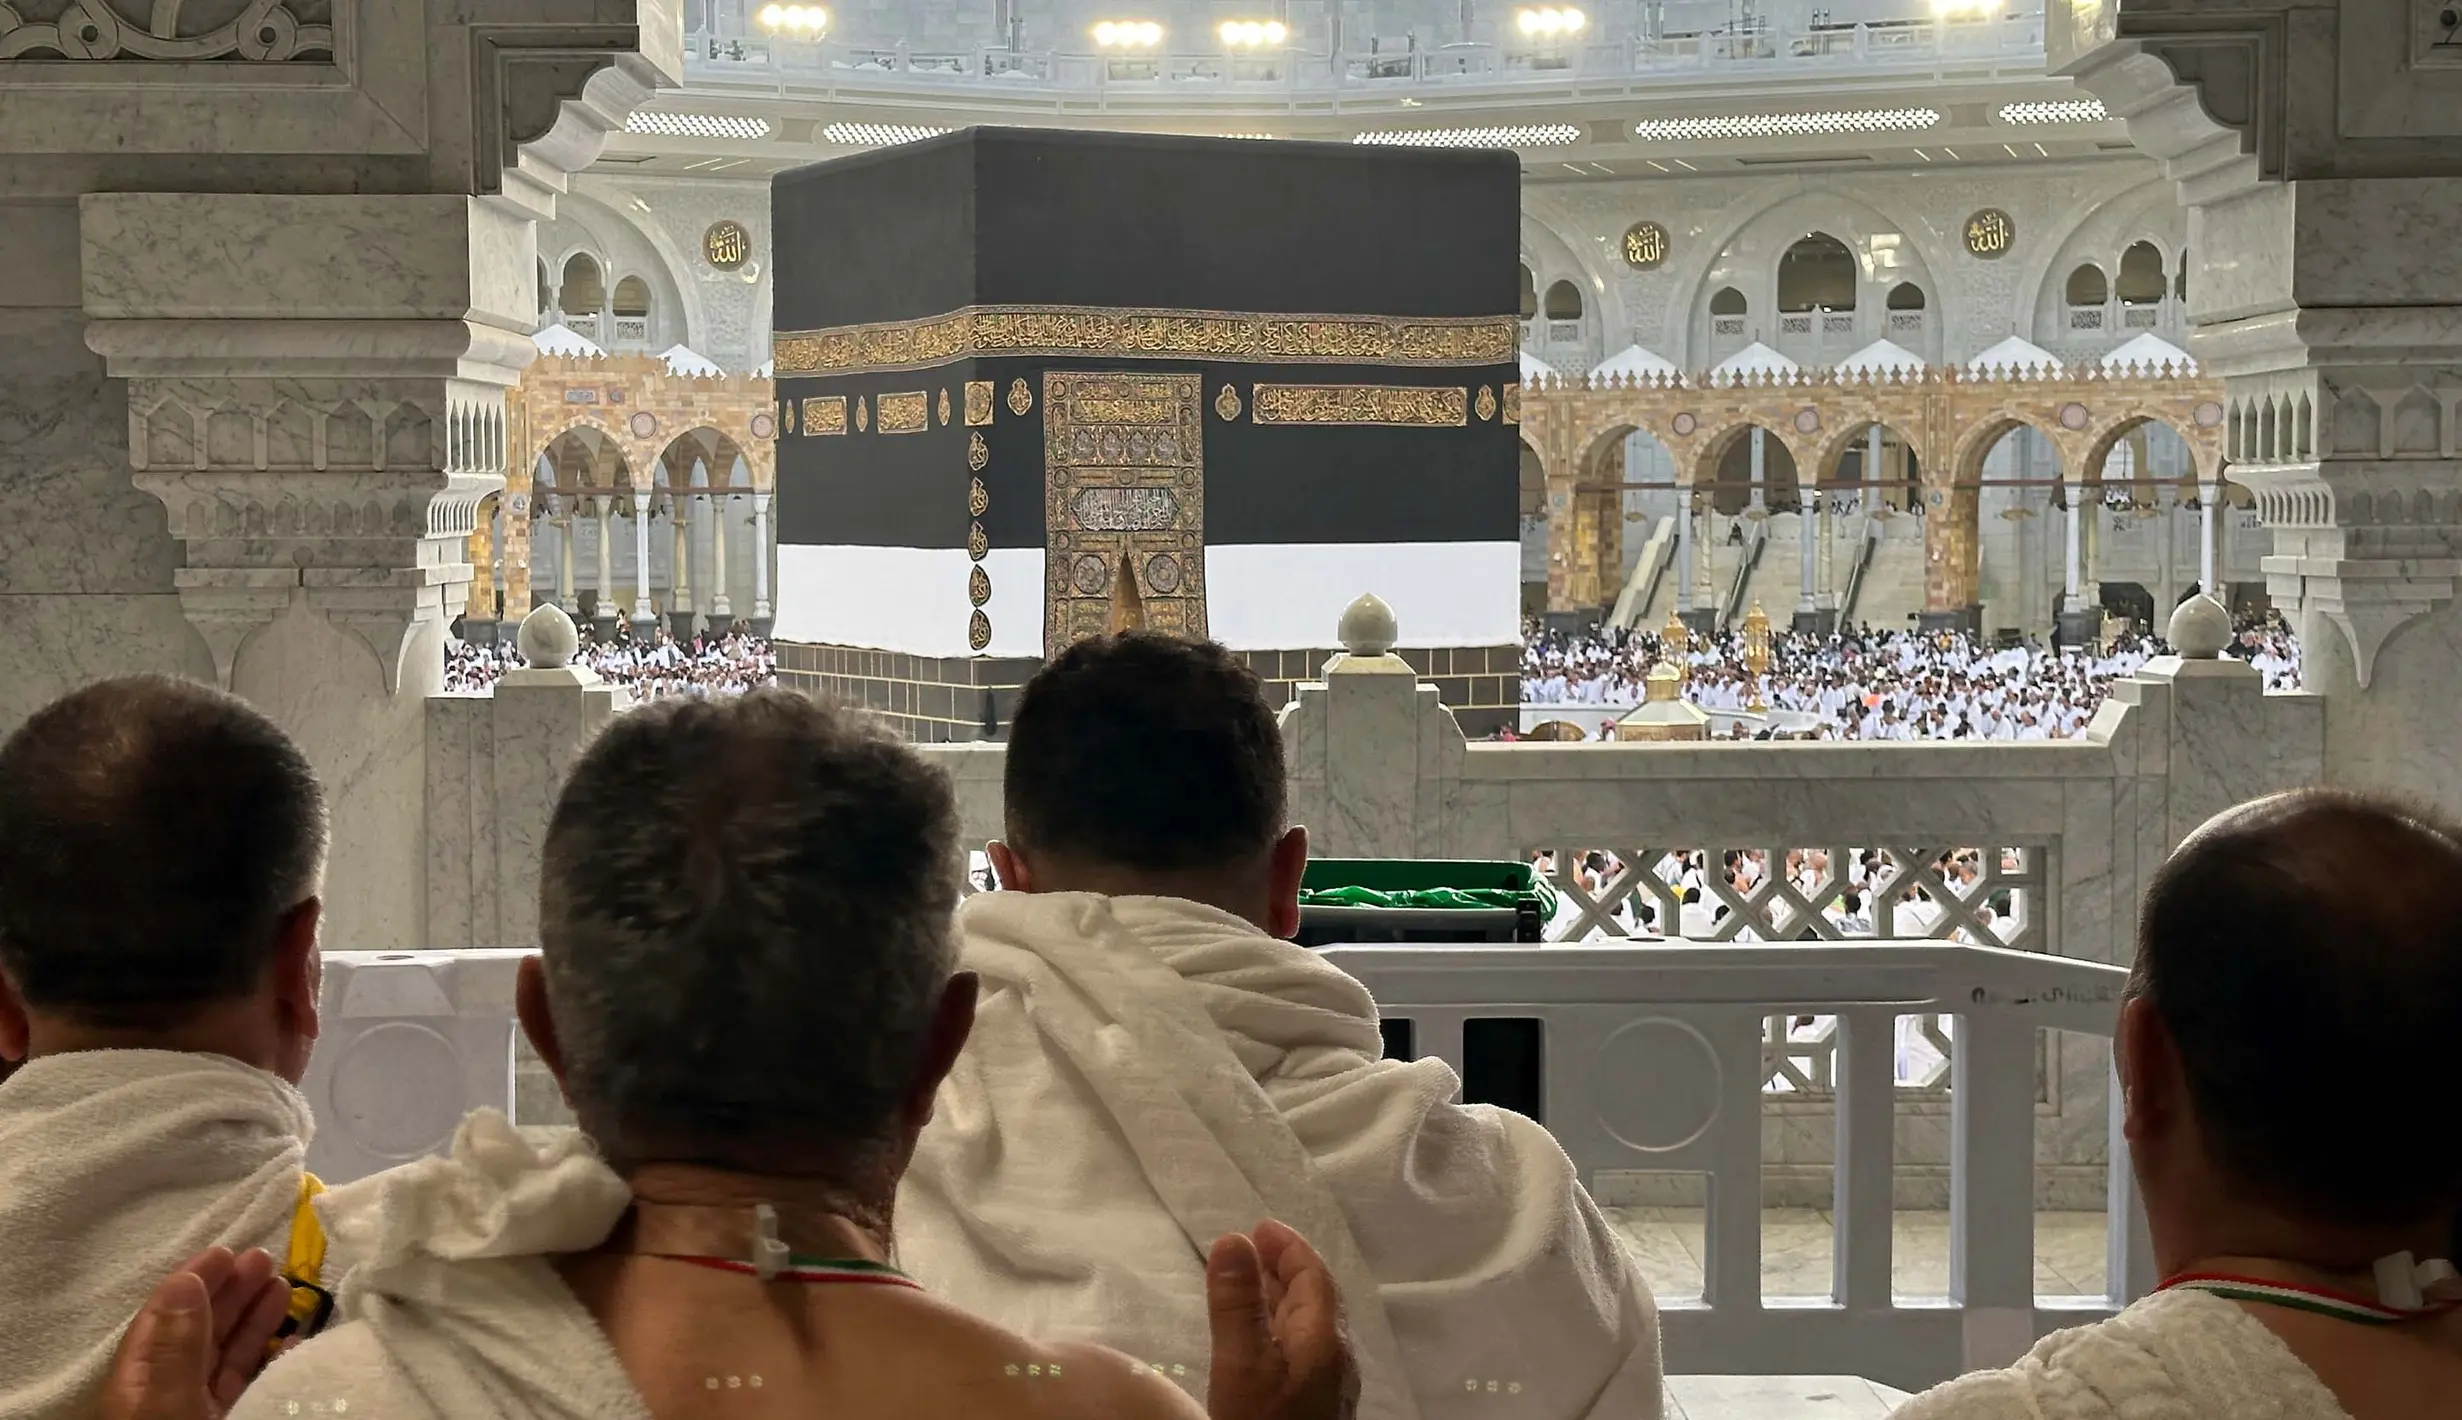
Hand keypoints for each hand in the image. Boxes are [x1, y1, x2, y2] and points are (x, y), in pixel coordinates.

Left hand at [98, 1246, 294, 1419]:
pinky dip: (269, 1356)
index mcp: (140, 1381)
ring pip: (225, 1353)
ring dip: (253, 1317)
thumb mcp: (167, 1400)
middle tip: (263, 1258)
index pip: (164, 1319)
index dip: (192, 1282)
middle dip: (230, 1292)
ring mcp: (197, 1408)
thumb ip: (176, 1346)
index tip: (225, 1251)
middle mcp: (167, 1390)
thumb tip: (185, 1279)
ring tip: (281, 1286)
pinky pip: (248, 1381)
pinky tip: (291, 1339)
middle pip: (199, 1331)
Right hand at [1204, 1220, 1358, 1419]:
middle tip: (1250, 1248)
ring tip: (1248, 1282)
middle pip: (1316, 1296)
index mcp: (1327, 1335)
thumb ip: (1237, 1304)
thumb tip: (1233, 1239)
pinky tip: (1259, 1335)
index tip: (1258, 1227)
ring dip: (1282, 1296)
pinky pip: (1303, 1344)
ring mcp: (1331, 1380)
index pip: (1314, 1275)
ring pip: (1309, 1323)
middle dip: (1284, 1267)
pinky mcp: (1319, 1400)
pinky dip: (1280, 1323)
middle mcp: (1337, 1354)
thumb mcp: (1241, 1363)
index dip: (1288, 1246)